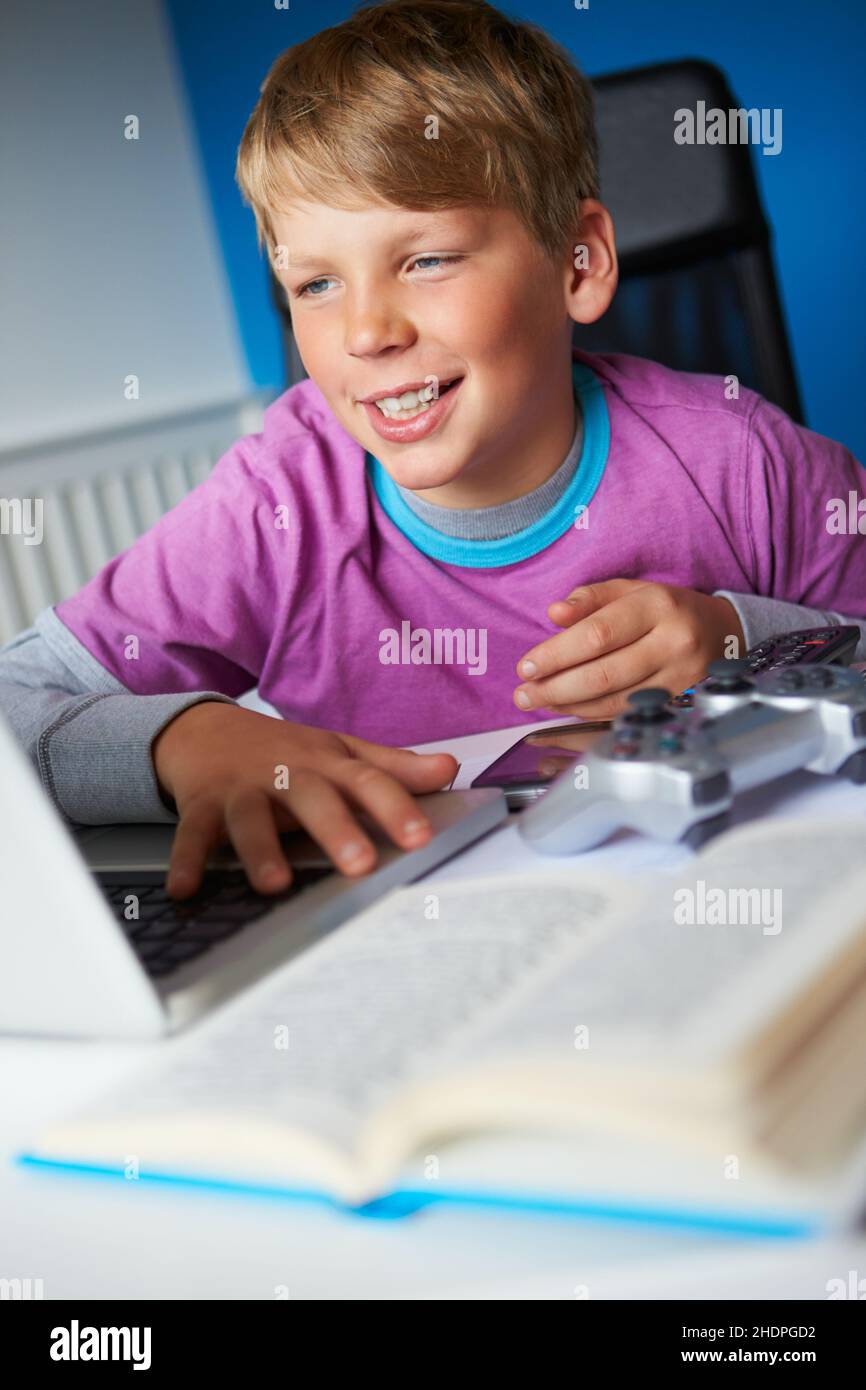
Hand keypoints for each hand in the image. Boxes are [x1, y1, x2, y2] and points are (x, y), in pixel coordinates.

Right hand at [152, 702, 457, 898]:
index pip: (367, 781)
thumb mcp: (340, 751)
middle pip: (312, 798)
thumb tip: (451, 768)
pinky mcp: (201, 805)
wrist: (204, 729)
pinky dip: (187, 861)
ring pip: (251, 818)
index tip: (421, 836)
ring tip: (275, 884)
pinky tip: (185, 889)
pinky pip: (193, 833)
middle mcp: (286, 775)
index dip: (396, 806)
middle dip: (336, 830)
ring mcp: (242, 789)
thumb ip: (393, 766)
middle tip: (360, 864)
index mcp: (327, 764)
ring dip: (261, 850)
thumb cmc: (284, 752)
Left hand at [513, 579, 745, 718]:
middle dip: (556, 687)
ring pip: (614, 699)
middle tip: (523, 694)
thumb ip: (589, 598)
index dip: (558, 653)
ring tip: (538, 701)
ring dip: (568, 704)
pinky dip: (592, 713)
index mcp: (657, 606)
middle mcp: (673, 642)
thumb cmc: (667, 609)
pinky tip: (568, 708)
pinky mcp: (679, 701)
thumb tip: (555, 613)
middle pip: (604, 672)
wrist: (724, 632)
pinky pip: (626, 712)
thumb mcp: (630, 590)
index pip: (598, 634)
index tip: (527, 665)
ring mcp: (680, 677)